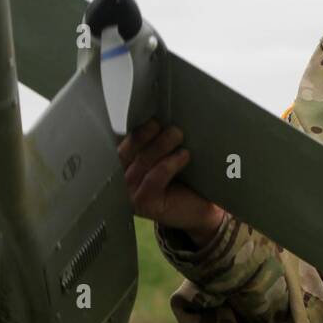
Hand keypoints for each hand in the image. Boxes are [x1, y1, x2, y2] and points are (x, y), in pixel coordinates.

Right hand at [118, 120, 225, 245]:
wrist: (202, 208)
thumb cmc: (184, 179)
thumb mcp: (168, 155)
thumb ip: (157, 139)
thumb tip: (160, 113)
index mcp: (125, 165)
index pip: (120, 143)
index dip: (132, 129)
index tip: (147, 114)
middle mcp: (122, 180)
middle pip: (125, 151)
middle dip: (143, 134)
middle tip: (161, 122)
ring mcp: (131, 193)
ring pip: (141, 162)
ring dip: (160, 145)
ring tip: (177, 133)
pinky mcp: (145, 203)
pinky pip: (153, 178)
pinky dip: (169, 164)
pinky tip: (183, 155)